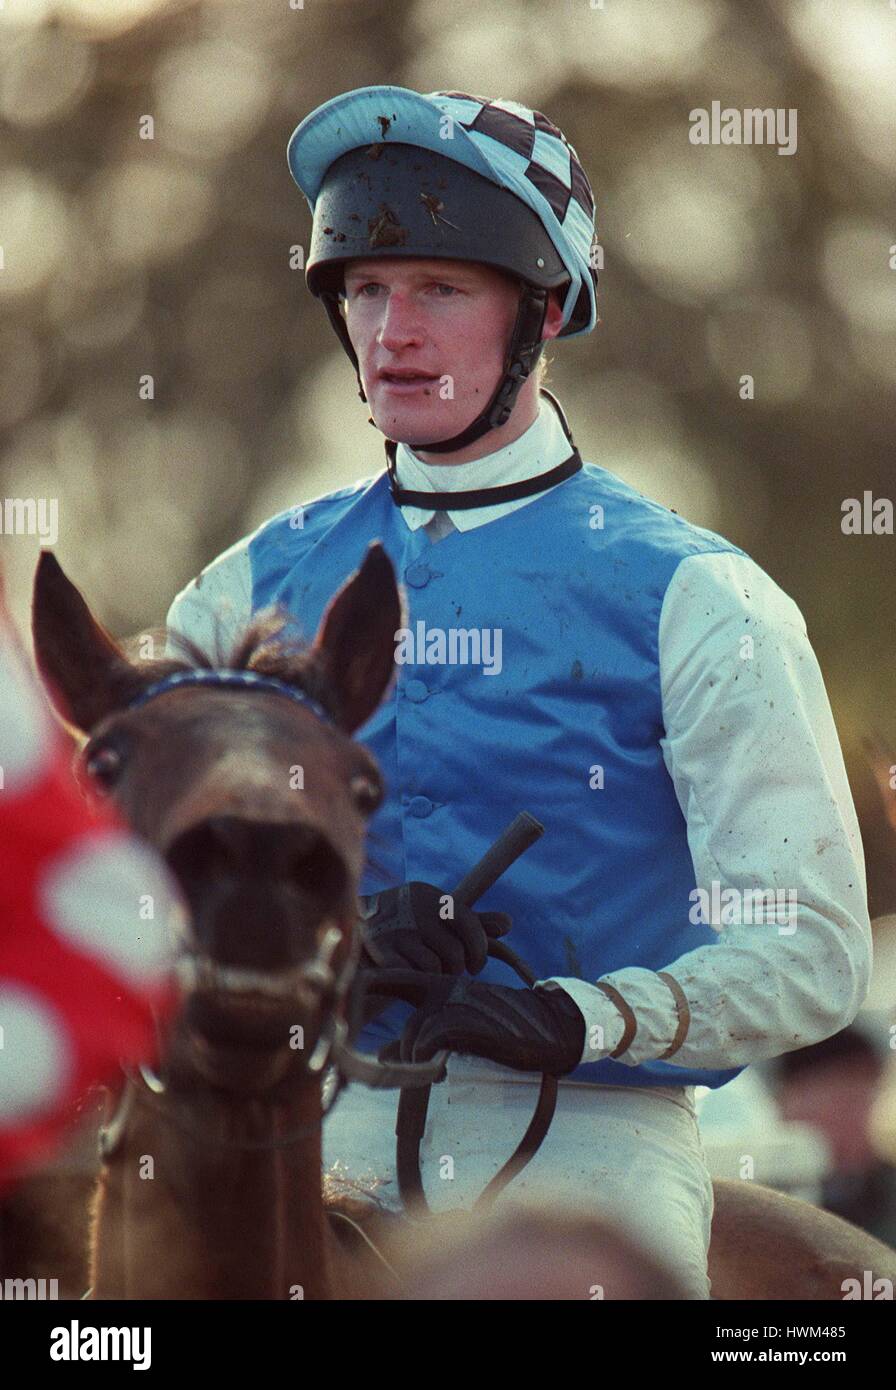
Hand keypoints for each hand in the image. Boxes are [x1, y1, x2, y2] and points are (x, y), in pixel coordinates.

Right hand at [359, 881, 510, 974]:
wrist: (352, 928)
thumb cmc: (407, 926)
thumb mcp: (437, 918)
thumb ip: (472, 922)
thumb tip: (507, 924)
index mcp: (432, 897)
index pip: (469, 922)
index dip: (479, 948)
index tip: (476, 965)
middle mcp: (416, 910)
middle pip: (456, 953)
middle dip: (456, 968)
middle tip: (448, 970)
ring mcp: (397, 930)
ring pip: (436, 967)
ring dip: (435, 975)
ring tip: (425, 969)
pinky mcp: (382, 950)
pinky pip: (414, 974)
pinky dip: (416, 978)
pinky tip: (408, 971)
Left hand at [394, 978, 585, 1075]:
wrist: (545, 1028)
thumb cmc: (502, 1030)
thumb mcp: (457, 1032)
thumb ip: (420, 1038)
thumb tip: (382, 1055)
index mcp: (443, 984)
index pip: (397, 977)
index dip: (375, 984)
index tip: (353, 990)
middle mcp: (445, 986)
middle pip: (409, 1023)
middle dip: (404, 1052)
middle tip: (406, 1071)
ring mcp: (453, 1001)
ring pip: (415, 1034)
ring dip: (421, 1060)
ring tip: (438, 1072)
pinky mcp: (459, 1019)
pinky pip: (425, 1044)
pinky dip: (428, 1063)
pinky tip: (441, 1073)